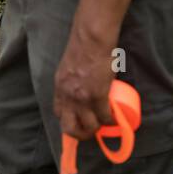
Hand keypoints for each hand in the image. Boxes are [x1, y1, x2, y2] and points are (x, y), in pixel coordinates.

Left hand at [53, 25, 114, 140]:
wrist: (91, 39)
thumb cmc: (82, 47)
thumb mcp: (68, 67)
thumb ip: (70, 80)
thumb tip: (80, 89)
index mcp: (59, 86)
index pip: (58, 112)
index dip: (68, 120)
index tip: (77, 122)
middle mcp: (67, 95)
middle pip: (69, 127)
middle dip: (80, 134)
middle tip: (90, 131)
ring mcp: (82, 97)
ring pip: (89, 126)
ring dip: (97, 128)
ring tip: (104, 124)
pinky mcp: (98, 95)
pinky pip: (104, 117)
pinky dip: (110, 120)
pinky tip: (114, 119)